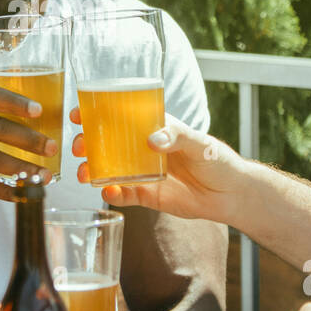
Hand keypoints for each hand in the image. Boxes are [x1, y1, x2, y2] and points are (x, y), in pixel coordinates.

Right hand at [70, 108, 243, 223]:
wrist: (232, 194)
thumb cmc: (218, 160)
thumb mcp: (200, 142)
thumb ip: (177, 137)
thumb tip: (151, 140)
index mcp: (155, 128)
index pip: (121, 117)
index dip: (98, 114)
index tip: (79, 114)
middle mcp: (144, 149)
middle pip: (108, 144)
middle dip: (88, 144)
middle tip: (79, 147)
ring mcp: (144, 173)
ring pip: (110, 170)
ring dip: (93, 170)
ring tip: (84, 173)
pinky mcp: (149, 196)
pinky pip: (125, 195)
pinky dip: (113, 194)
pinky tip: (107, 192)